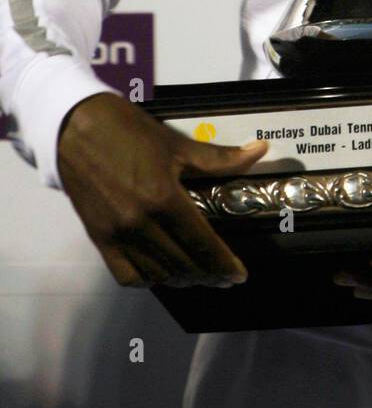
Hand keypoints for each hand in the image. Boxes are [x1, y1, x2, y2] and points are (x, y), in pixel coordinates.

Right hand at [57, 92, 268, 288]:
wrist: (76, 127)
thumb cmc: (129, 131)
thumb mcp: (177, 144)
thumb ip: (219, 159)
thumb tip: (259, 151)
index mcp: (163, 198)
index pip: (202, 244)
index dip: (224, 265)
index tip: (238, 275)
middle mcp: (140, 223)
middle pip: (182, 265)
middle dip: (209, 276)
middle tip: (225, 277)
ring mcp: (117, 235)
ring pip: (157, 275)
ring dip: (182, 279)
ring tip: (199, 274)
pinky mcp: (99, 238)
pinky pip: (126, 275)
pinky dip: (148, 279)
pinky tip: (163, 273)